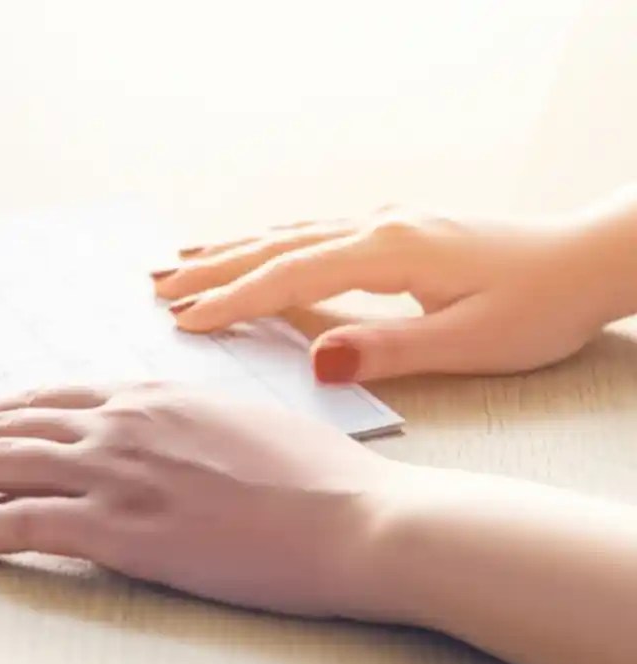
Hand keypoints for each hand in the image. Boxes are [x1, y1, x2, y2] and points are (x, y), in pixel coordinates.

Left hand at [0, 382, 401, 618]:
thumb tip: (146, 431)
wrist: (358, 519)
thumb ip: (177, 422)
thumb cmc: (315, 478)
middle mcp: (123, 423)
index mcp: (151, 396)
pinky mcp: (124, 529)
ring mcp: (120, 473)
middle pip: (4, 424)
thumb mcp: (237, 424)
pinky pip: (25, 522)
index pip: (42, 399)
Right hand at [149, 195, 636, 382]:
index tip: (183, 320)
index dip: (233, 300)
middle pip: (276, 246)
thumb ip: (389, 351)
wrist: (588, 259)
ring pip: (289, 234)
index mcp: (389, 252)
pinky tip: (252, 247)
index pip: (290, 276)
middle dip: (211, 267)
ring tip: (178, 259)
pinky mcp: (394, 231)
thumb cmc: (539, 306)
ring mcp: (385, 223)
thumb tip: (318, 361)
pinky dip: (269, 243)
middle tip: (153, 284)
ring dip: (231, 249)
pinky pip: (313, 233)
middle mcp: (378, 227)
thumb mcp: (469, 343)